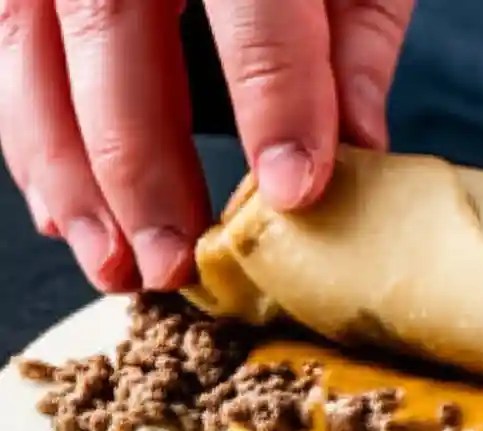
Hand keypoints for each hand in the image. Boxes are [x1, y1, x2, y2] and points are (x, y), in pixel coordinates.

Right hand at [0, 0, 413, 291]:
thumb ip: (354, 38)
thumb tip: (356, 153)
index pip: (254, 7)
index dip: (275, 101)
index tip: (295, 191)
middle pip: (114, 34)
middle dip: (142, 164)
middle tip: (179, 260)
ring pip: (31, 53)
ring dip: (69, 174)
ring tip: (117, 262)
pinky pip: (6, 53)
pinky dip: (31, 140)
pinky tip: (67, 210)